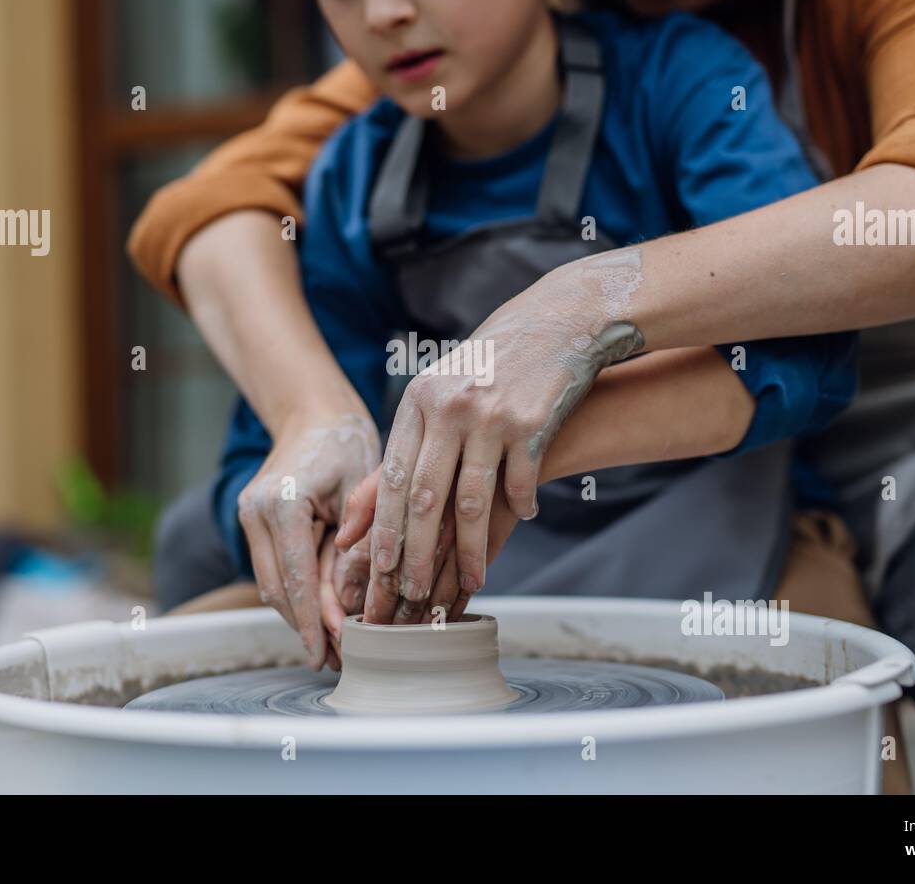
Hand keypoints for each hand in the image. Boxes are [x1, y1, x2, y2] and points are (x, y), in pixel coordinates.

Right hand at [237, 411, 379, 666]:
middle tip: (338, 661)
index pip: (296, 578)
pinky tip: (320, 615)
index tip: (327, 656)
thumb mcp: (362, 495)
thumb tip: (345, 612)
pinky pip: (274, 569)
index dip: (311, 623)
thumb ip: (350, 552)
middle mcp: (255, 511)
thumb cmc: (347, 445)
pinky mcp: (252, 521)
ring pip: (272, 584)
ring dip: (298, 617)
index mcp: (283, 502)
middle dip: (306, 629)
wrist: (314, 413)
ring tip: (333, 647)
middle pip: (278, 589)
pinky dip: (294, 594)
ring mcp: (248, 516)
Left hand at [365, 250, 644, 618]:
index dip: (388, 530)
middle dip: (419, 553)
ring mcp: (491, 414)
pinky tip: (523, 514)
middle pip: (427, 497)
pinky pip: (521, 481)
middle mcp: (449, 407)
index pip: (395, 479)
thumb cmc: (490, 367)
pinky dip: (520, 505)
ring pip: (474, 500)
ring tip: (474, 579)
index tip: (383, 571)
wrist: (556, 322)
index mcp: (418, 401)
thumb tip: (358, 516)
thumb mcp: (438, 394)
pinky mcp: (532, 422)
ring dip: (473, 548)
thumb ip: (405, 449)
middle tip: (416, 592)